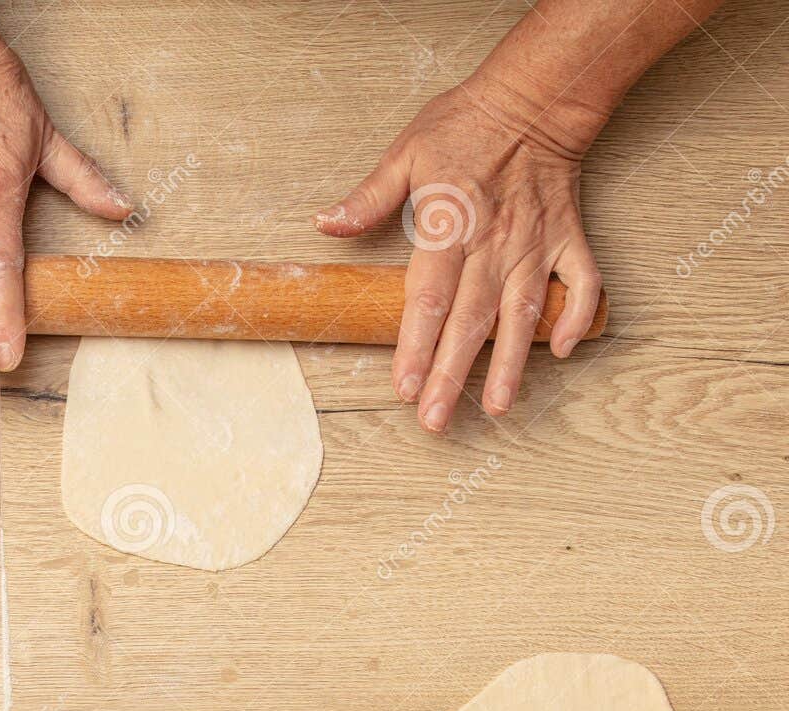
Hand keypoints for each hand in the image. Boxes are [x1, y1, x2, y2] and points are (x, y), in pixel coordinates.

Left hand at [315, 78, 602, 432]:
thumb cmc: (468, 123)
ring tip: (495, 406)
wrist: (539, 95)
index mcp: (450, 226)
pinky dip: (576, 315)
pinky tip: (563, 350)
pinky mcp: (568, 237)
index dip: (415, 345)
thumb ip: (369, 196)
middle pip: (469, 320)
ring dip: (509, 362)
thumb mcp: (407, 151)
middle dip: (450, 373)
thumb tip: (326, 222)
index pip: (429, 298)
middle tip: (434, 419)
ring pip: (522, 313)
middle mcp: (494, 244)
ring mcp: (534, 244)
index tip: (402, 385)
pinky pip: (581, 281)